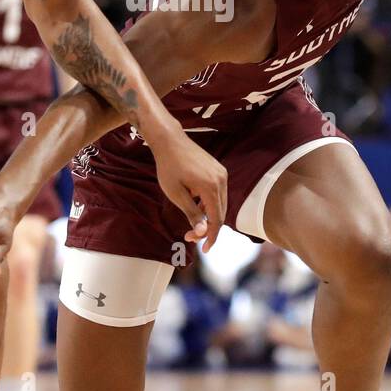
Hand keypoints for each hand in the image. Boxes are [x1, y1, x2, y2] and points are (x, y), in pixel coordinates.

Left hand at [150, 127, 226, 253]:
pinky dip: (209, 203)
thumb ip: (192, 213)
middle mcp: (221, 179)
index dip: (211, 236)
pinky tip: (196, 204)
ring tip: (192, 220)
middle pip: (221, 213)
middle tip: (191, 236)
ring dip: (209, 216)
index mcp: (211, 187)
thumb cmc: (169, 167)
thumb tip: (203, 232)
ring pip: (220, 203)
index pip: (217, 219)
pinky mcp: (219, 170)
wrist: (170, 140)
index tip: (205, 249)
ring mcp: (221, 173)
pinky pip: (218, 193)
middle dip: (208, 228)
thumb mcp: (176, 194)